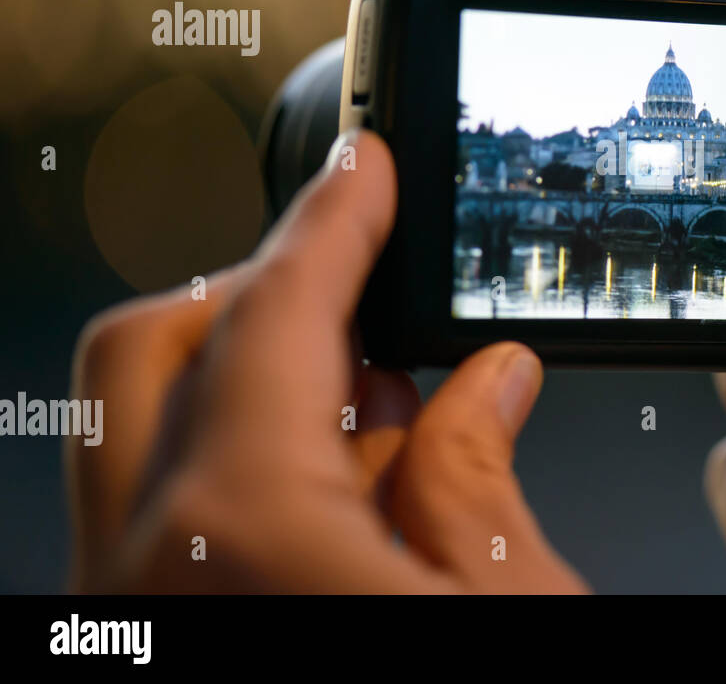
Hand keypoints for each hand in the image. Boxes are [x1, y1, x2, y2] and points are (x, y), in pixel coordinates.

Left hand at [66, 129, 585, 592]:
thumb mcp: (512, 605)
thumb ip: (477, 474)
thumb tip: (485, 384)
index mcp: (242, 534)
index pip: (276, 315)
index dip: (333, 220)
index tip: (363, 165)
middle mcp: (148, 570)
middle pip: (155, 347)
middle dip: (259, 288)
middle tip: (355, 278)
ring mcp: (136, 611)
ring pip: (139, 430)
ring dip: (249, 380)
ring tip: (376, 397)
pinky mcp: (157, 639)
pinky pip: (156, 515)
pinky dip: (235, 463)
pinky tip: (339, 485)